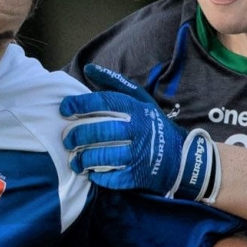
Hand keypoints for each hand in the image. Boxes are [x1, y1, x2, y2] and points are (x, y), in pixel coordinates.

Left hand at [62, 64, 217, 200]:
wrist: (182, 157)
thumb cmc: (153, 125)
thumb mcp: (140, 100)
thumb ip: (114, 84)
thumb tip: (88, 68)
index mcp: (136, 109)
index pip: (104, 102)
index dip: (80, 104)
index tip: (64, 109)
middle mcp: (137, 130)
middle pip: (99, 131)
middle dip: (76, 135)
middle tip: (67, 139)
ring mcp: (138, 155)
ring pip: (101, 157)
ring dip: (82, 159)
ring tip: (75, 160)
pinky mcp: (137, 176)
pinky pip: (110, 178)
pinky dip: (97, 177)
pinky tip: (92, 173)